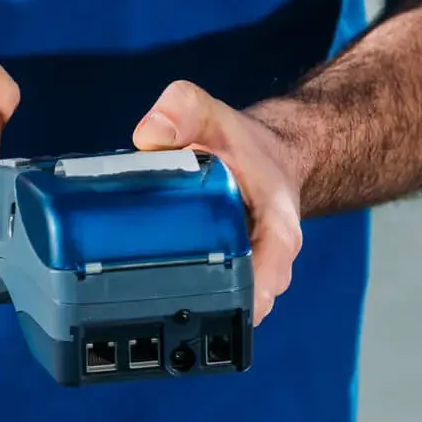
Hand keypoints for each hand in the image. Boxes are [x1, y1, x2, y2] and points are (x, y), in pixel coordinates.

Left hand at [133, 82, 306, 323]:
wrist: (264, 157)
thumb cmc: (242, 144)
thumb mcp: (214, 116)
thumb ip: (184, 111)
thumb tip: (147, 136)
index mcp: (277, 229)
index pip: (270, 272)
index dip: (247, 295)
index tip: (224, 310)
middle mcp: (267, 260)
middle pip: (242, 300)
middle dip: (206, 307)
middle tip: (157, 307)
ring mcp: (248, 272)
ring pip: (221, 304)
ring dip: (191, 307)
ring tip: (146, 309)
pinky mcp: (226, 275)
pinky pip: (207, 295)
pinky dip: (182, 297)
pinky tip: (145, 300)